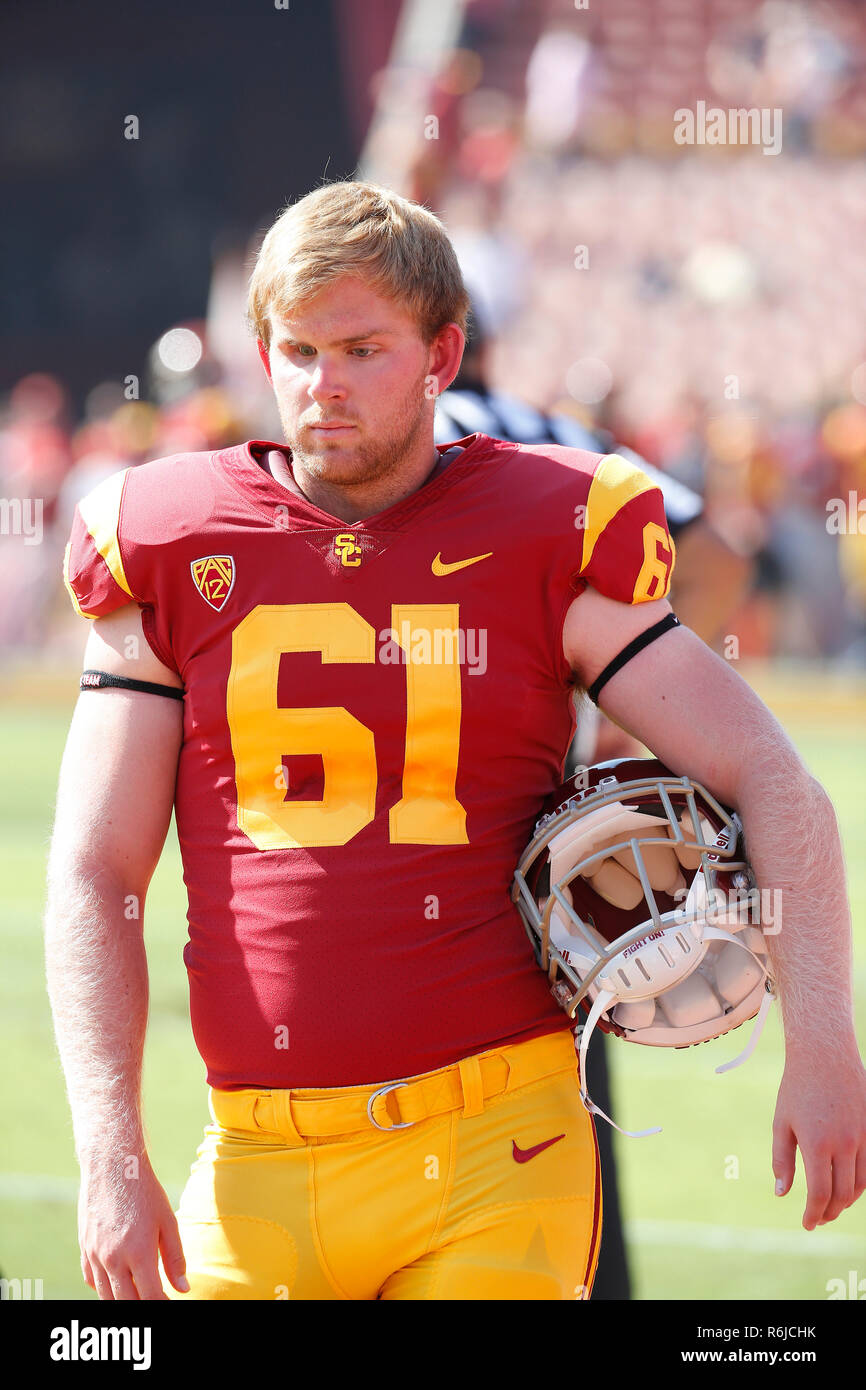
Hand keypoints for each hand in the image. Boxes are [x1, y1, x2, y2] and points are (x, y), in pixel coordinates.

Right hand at [78, 1152, 188, 1298]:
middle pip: (127, 1303)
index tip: (170, 1302)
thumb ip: (176, 1258)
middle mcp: (114, 1259)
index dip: (162, 1305)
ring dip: (123, 1300)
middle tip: (155, 1298)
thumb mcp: (168, 1222)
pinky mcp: (84, 1249)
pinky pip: (91, 1280)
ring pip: (106, 1296)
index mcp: (139, 1253)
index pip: (151, 1297)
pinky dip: (104, 1288)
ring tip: (139, 1293)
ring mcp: (95, 1255)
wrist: (112, 1166)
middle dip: (143, 1306)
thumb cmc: (145, 1192)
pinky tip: (117, 1281)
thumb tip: (183, 1288)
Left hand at [772, 1049, 865, 1228]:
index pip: (820, 1193)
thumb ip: (782, 1160)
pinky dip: (860, 1184)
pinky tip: (846, 1186)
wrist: (825, 1055)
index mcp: (817, 1143)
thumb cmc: (797, 1089)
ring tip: (831, 1207)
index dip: (814, 1214)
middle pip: (842, 1194)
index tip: (807, 1224)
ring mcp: (862, 1137)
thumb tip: (782, 1193)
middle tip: (818, 1220)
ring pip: (861, 1184)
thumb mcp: (782, 1123)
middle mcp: (844, 1144)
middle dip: (830, 1212)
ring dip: (847, 1201)